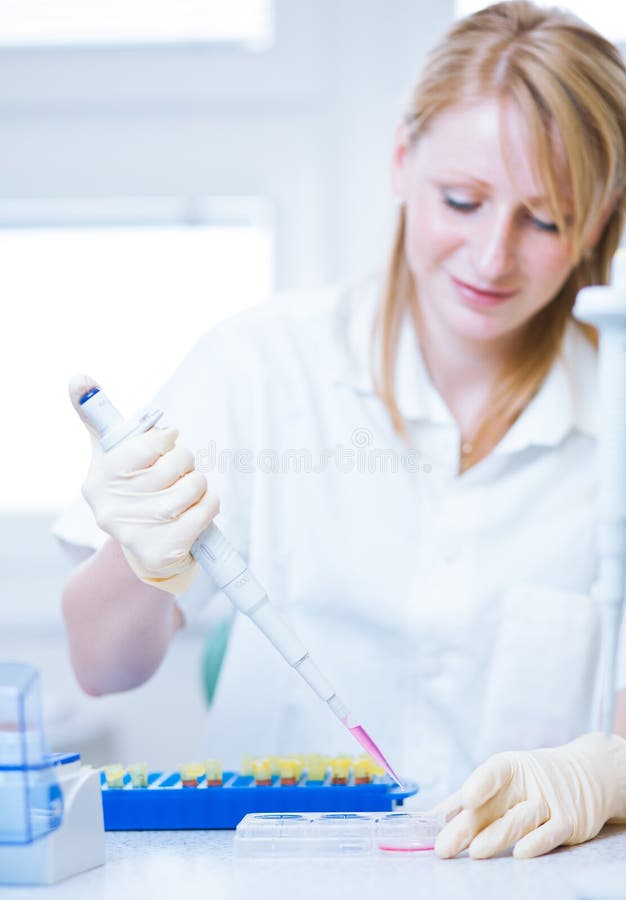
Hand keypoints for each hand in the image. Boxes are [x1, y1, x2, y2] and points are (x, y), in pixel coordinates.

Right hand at [69, 374, 218, 594]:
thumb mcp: (113, 455)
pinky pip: (205, 510)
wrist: (147, 551)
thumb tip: (77, 377)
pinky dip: (210, 503)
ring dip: (198, 483)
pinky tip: (198, 508)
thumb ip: (96, 415)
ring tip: (188, 490)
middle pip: (172, 464)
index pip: (146, 445)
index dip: (166, 439)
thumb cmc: (134, 490)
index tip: (168, 440)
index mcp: (98, 480)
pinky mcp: (163, 552)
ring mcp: (136, 534)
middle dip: (185, 461)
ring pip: (192, 486)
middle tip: (179, 471)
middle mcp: (110, 509)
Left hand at [433, 732, 625, 858]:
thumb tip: (432, 820)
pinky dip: (536, 843)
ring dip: (497, 836)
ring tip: (475, 851)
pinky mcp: (568, 822)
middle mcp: (530, 782)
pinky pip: (550, 833)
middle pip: (495, 806)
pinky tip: (520, 853)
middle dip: (467, 826)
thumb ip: (468, 801)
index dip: (479, 784)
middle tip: (444, 847)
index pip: (493, 772)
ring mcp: (550, 801)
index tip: (464, 800)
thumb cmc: (530, 782)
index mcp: (509, 767)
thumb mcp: (501, 781)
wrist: (585, 775)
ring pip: (521, 819)